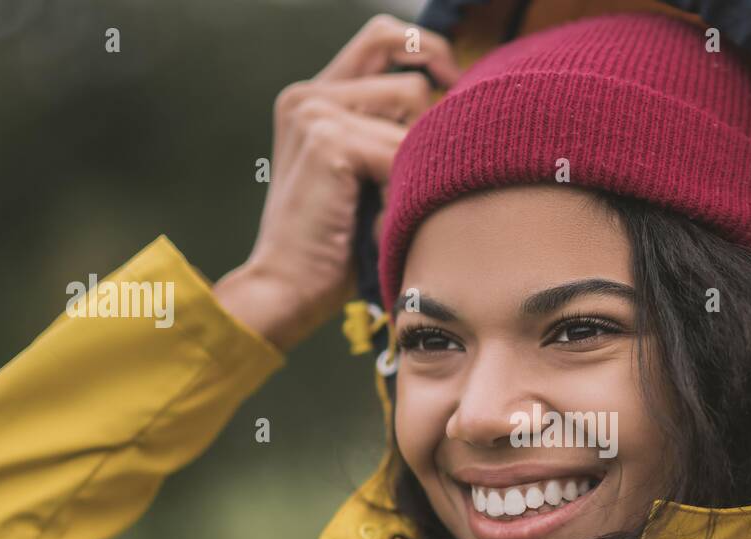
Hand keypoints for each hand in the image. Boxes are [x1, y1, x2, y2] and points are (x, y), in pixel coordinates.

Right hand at [213, 14, 462, 350]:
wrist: (288, 288)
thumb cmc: (336, 245)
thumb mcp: (367, 176)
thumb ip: (392, 131)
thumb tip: (462, 102)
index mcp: (315, 95)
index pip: (385, 38)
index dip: (428, 54)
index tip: (454, 85)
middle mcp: (309, 94)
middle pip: (411, 81)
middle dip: (429, 132)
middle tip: (411, 185)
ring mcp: (315, 112)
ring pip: (414, 114)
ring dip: (416, 168)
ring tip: (390, 208)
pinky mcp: (327, 140)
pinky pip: (403, 152)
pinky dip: (403, 194)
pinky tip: (382, 222)